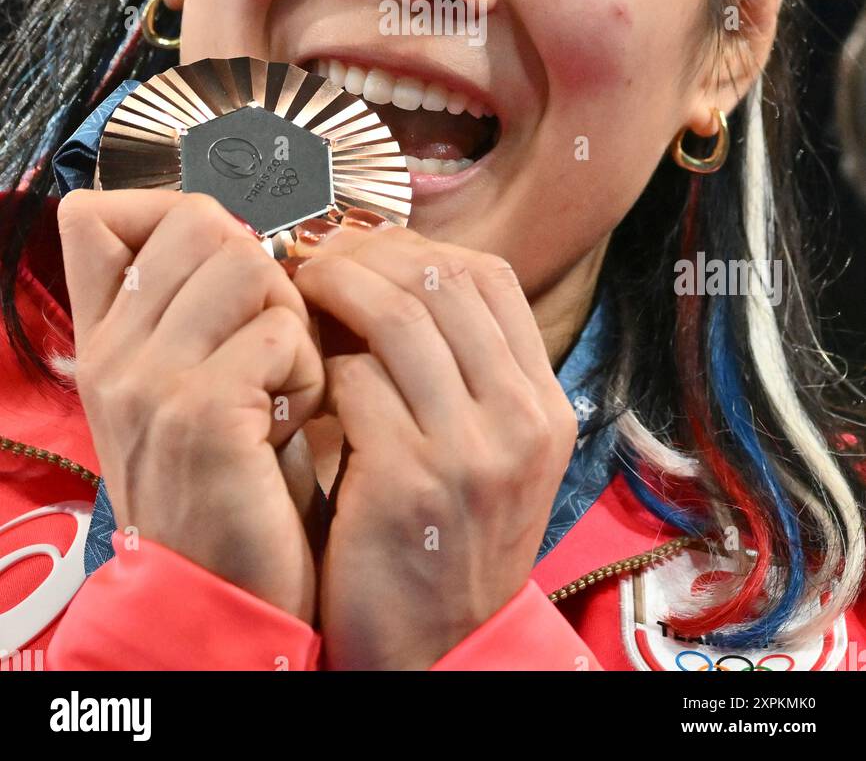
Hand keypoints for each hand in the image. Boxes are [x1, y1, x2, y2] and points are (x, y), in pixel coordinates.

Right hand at [57, 188, 325, 623]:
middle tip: (267, 343)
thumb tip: (235, 224)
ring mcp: (149, 381)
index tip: (221, 262)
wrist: (227, 595)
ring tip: (281, 384)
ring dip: (290, 319)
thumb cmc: (231, 481)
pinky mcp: (201, 412)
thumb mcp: (182, 388)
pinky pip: (282, 331)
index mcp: (102, 340)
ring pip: (248, 264)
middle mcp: (111, 353)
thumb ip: (186, 308)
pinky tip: (291, 422)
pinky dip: (309, 371)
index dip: (169, 212)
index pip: (94, 215)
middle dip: (261, 269)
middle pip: (200, 221)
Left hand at [293, 225, 578, 669]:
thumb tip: (395, 272)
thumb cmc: (446, 542)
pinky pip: (356, 379)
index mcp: (543, 405)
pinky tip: (298, 372)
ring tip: (298, 291)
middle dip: (367, 253)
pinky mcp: (409, 484)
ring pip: (398, 314)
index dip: (418, 246)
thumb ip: (463, 373)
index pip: (491, 276)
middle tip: (316, 257)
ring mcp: (471, 452)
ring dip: (335, 289)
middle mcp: (522, 420)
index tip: (364, 249)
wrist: (437, 653)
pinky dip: (318, 362)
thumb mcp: (489, 455)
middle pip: (443, 279)